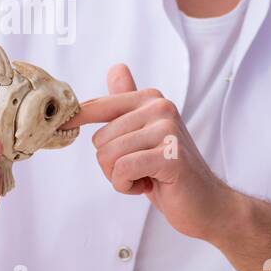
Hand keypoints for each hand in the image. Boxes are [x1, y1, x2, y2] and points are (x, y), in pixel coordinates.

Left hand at [59, 64, 237, 243]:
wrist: (207, 203)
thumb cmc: (169, 171)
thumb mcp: (144, 135)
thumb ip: (128, 104)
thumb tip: (116, 68)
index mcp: (151, 99)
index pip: (99, 105)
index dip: (78, 118)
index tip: (63, 125)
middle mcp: (160, 108)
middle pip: (100, 138)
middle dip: (110, 165)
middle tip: (138, 170)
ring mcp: (167, 130)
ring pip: (108, 155)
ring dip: (119, 177)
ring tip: (145, 177)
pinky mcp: (170, 156)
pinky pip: (123, 169)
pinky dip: (126, 185)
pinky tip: (147, 186)